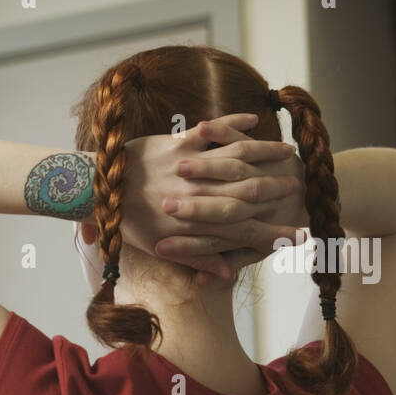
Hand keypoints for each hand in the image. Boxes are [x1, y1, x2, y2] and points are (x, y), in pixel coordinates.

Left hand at [84, 113, 305, 283]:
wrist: (94, 192)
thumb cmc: (127, 222)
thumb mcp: (161, 246)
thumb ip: (196, 259)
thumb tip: (225, 276)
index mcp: (192, 226)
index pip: (242, 232)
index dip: (273, 233)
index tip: (301, 234)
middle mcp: (194, 198)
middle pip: (246, 194)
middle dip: (276, 191)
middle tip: (301, 187)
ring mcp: (185, 169)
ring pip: (233, 161)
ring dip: (264, 154)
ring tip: (288, 153)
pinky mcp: (173, 145)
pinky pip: (208, 132)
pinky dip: (231, 124)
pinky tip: (253, 118)